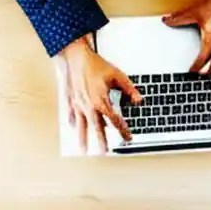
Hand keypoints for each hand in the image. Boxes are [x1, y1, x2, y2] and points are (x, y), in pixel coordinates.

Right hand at [57, 36, 141, 154]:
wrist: (76, 57)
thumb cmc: (95, 65)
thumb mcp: (117, 76)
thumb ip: (130, 89)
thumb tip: (139, 100)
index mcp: (101, 101)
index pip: (114, 120)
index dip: (122, 130)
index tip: (128, 137)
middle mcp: (89, 106)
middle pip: (96, 128)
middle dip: (101, 141)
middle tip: (104, 152)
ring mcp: (78, 104)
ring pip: (81, 125)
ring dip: (83, 138)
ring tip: (84, 149)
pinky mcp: (70, 100)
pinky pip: (71, 114)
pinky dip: (73, 122)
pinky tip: (74, 127)